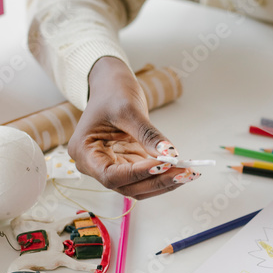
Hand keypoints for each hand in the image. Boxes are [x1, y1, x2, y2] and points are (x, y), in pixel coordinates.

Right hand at [68, 57, 198, 198]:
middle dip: (156, 181)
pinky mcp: (126, 165)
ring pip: (138, 187)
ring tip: (188, 173)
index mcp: (84, 153)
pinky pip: (145, 177)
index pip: (110, 175)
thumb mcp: (129, 109)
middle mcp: (94, 166)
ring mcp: (111, 167)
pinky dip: (164, 176)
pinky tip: (182, 170)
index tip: (164, 165)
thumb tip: (170, 154)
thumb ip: (148, 134)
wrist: (111, 85)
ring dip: (163, 182)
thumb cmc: (112, 93)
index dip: (138, 174)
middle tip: (185, 172)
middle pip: (126, 186)